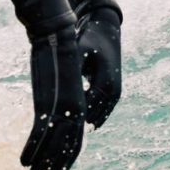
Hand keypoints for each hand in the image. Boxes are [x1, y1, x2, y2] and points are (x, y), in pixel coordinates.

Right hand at [20, 25, 83, 169]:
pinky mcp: (47, 103)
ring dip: (41, 167)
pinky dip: (32, 150)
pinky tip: (24, 162)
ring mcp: (60, 108)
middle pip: (65, 151)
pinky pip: (39, 134)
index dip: (64, 162)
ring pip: (52, 147)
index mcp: (79, 107)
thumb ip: (63, 96)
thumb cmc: (61, 51)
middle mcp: (74, 112)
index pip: (75, 143)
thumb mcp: (63, 78)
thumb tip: (58, 105)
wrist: (58, 32)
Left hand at [62, 0, 123, 127]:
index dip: (71, 119)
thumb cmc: (88, 40)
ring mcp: (114, 94)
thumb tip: (57, 80)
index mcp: (104, 81)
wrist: (106, 31)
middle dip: (75, 128)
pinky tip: (74, 129)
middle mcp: (112, 91)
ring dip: (82, 127)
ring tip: (65, 138)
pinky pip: (100, 112)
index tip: (55, 128)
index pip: (86, 108)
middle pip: (92, 117)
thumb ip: (70, 66)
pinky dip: (89, 119)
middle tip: (57, 138)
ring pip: (97, 117)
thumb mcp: (77, 51)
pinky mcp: (112, 94)